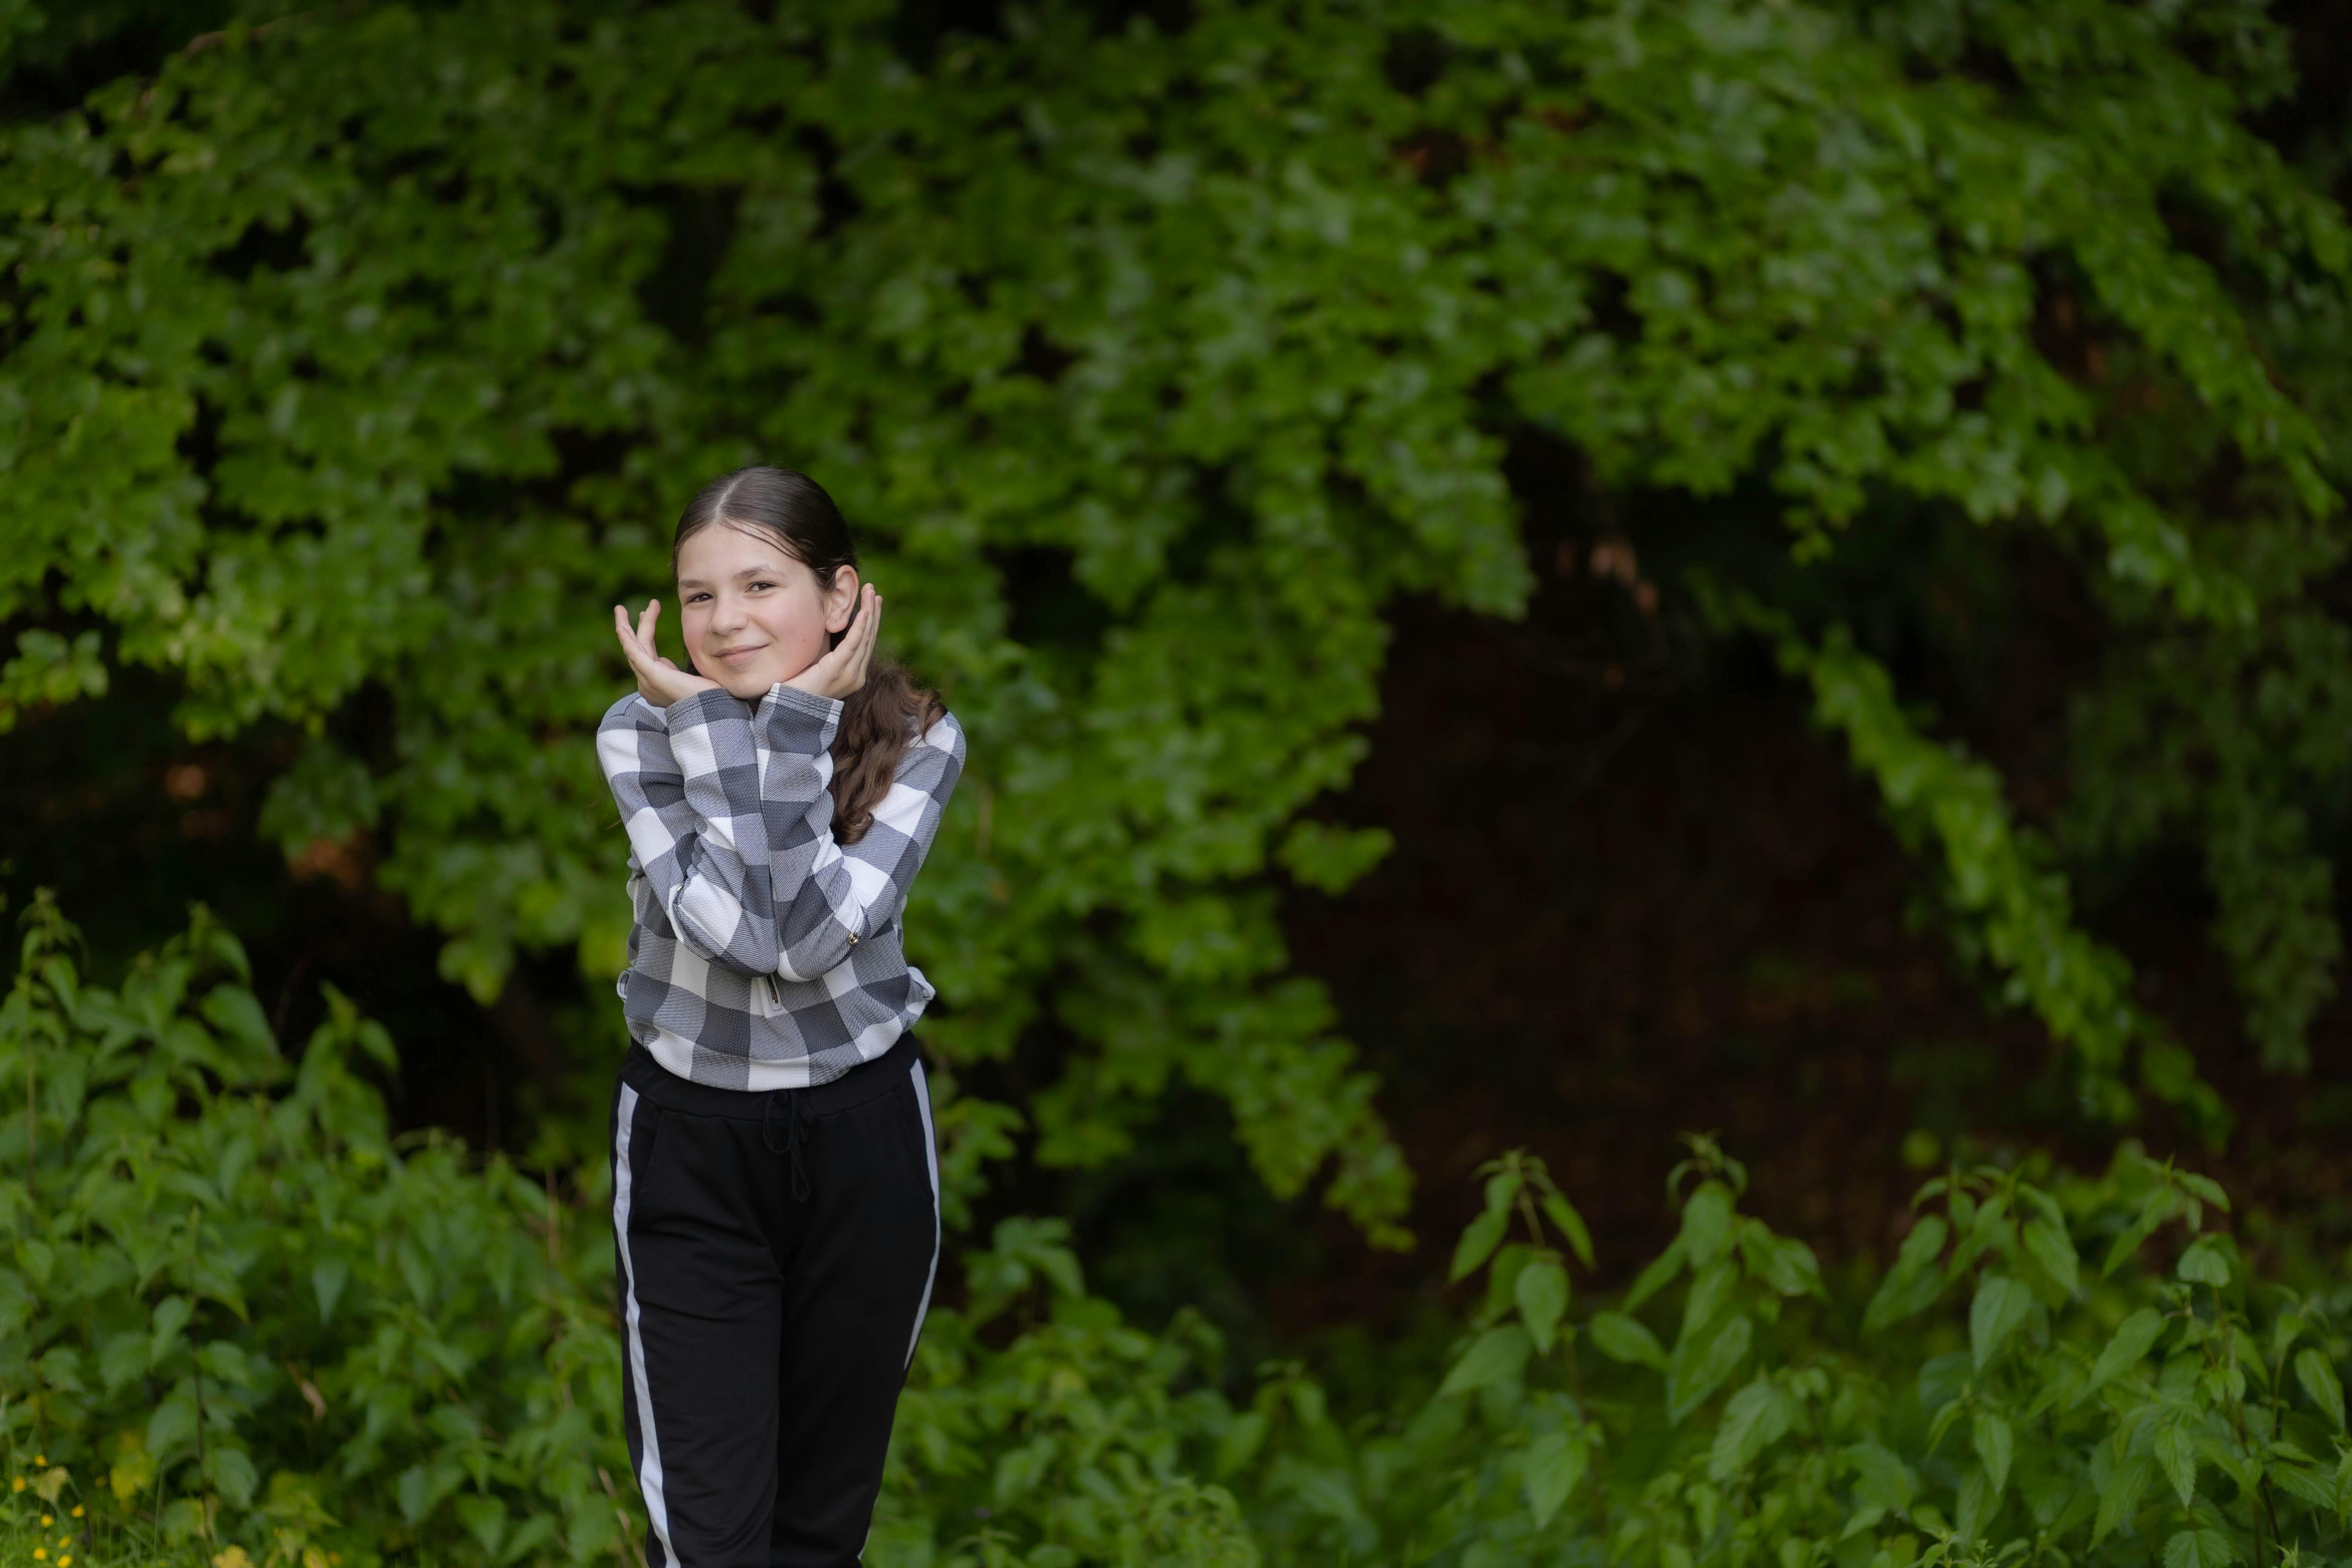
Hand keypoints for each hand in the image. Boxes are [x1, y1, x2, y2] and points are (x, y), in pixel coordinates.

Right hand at [612, 600, 719, 707]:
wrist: (714, 708)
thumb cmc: (708, 696)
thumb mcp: (688, 677)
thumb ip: (674, 670)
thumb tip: (664, 661)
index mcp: (657, 683)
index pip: (646, 653)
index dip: (644, 632)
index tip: (646, 614)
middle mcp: (648, 684)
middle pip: (637, 649)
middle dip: (631, 627)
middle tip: (620, 609)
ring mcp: (648, 681)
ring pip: (633, 648)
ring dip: (626, 627)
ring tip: (619, 609)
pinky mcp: (653, 676)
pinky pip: (635, 654)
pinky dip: (627, 639)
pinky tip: (621, 627)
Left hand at [787, 582, 880, 700]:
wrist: (788, 706)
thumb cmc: (799, 686)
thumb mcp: (818, 664)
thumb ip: (828, 651)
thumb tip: (829, 627)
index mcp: (853, 674)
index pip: (865, 643)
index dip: (871, 621)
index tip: (873, 602)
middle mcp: (856, 675)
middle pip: (869, 637)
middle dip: (873, 612)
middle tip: (874, 590)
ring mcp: (849, 674)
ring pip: (864, 638)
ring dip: (870, 613)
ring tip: (871, 593)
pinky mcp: (838, 670)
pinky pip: (853, 644)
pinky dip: (860, 627)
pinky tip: (865, 612)